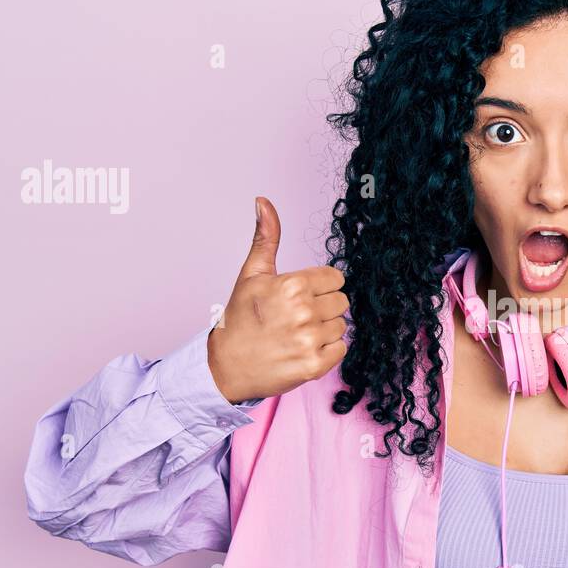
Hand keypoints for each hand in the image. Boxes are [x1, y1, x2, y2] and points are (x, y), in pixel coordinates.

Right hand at [207, 197, 348, 403]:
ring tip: (297, 334)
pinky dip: (327, 351)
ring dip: (324, 330)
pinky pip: (341, 349)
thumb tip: (263, 201)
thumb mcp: (252, 274)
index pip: (336, 279)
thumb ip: (265, 238)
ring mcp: (310, 340)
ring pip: (341, 326)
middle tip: (296, 317)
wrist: (226, 366)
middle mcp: (304, 312)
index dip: (320, 286)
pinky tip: (302, 349)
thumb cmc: (240, 319)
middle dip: (323, 307)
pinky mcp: (315, 366)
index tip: (300, 296)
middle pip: (342, 302)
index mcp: (292, 285)